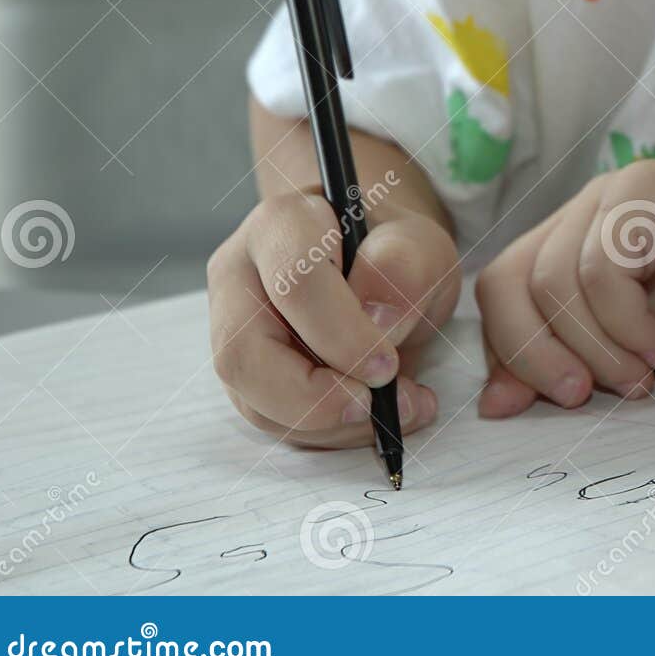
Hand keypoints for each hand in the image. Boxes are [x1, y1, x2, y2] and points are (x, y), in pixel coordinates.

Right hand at [207, 192, 459, 445]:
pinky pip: (273, 420)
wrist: (381, 270)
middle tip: (377, 406)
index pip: (294, 285)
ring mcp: (233, 329)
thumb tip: (377, 322)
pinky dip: (329, 431)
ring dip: (329, 422)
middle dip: (315, 398)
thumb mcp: (422, 247)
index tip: (388, 366)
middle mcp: (239, 276)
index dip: (341, 336)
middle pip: (244, 355)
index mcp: (282, 225)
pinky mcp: (247, 374)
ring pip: (253, 398)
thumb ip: (405, 269)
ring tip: (398, 409)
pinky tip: (377, 415)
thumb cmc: (396, 252)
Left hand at [475, 160, 654, 416]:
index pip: (501, 289)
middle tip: (578, 397)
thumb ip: (569, 362)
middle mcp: (580, 210)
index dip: (505, 351)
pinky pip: (603, 268)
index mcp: (569, 239)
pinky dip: (624, 322)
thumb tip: (497, 406)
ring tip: (640, 378)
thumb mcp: (630, 348)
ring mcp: (611, 195)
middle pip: (508, 282)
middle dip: (532, 354)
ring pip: (555, 282)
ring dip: (593, 347)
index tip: (524, 407)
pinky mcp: (645, 194)